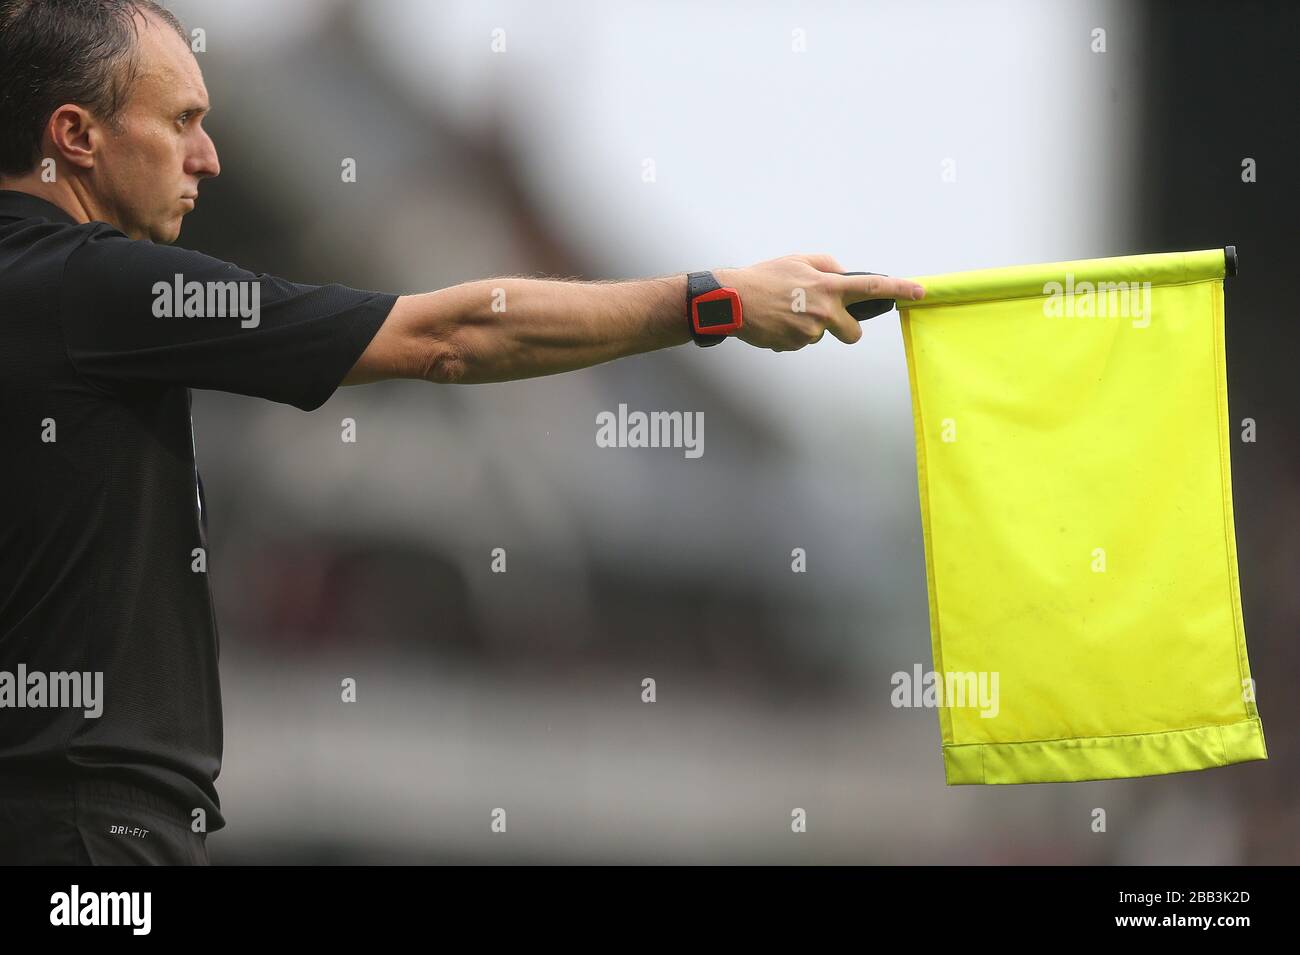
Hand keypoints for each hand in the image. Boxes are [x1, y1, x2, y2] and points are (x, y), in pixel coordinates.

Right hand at [716, 254, 924, 351]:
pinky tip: (776, 323)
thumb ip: (826, 266)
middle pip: (853, 333)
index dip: (899, 289)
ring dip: (808, 328)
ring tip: (784, 313)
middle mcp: (824, 310)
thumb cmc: (764, 278)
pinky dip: (791, 335)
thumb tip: (843, 275)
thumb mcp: (798, 260)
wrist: (733, 301)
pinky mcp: (795, 345)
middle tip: (823, 318)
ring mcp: (810, 331)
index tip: (920, 291)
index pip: (873, 288)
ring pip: (821, 336)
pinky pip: (801, 343)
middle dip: (844, 330)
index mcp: (828, 286)